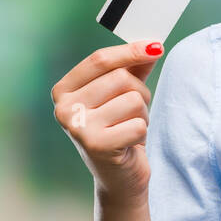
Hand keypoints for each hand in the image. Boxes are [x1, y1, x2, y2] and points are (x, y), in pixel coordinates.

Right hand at [51, 40, 163, 203]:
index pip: (99, 59)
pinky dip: (141, 133)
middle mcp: (64, 108)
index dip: (130, 51)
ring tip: (129, 128)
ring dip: (142, 114)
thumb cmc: (120, 130)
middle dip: (140, 92)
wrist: (119, 177)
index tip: (156, 46)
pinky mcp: (96, 145)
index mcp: (64, 90)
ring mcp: (77, 127)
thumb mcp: (123, 94)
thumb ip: (134, 67)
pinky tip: (129, 144)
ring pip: (132, 100)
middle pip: (120, 78)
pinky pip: (138, 124)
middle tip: (134, 112)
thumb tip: (152, 44)